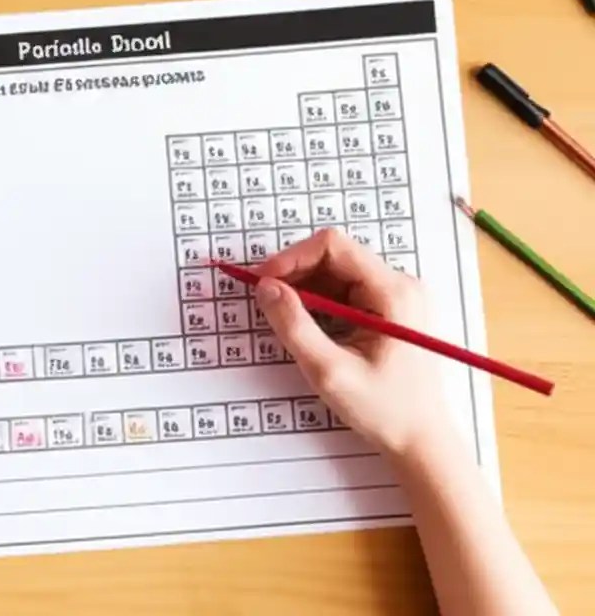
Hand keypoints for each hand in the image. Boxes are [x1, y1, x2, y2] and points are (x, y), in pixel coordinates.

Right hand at [251, 228, 452, 460]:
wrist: (423, 440)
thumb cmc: (385, 410)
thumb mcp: (330, 371)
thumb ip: (294, 326)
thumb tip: (266, 288)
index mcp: (393, 292)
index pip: (334, 246)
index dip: (292, 257)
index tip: (264, 281)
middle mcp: (399, 285)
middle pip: (334, 256)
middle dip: (295, 272)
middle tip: (266, 299)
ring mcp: (395, 297)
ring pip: (337, 272)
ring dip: (305, 287)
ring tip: (283, 316)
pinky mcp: (388, 311)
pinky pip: (345, 291)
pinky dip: (319, 301)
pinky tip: (306, 326)